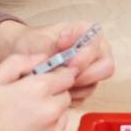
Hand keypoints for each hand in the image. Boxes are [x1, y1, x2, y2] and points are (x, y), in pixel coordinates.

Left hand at [0, 21, 114, 102]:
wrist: (25, 54)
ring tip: (53, 82)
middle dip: (83, 75)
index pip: (98, 46)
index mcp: (89, 33)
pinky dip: (68, 97)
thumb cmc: (35, 43)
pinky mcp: (85, 87)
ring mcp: (92, 70)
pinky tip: (54, 90)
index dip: (84, 55)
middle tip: (63, 77)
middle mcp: (96, 51)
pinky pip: (83, 98)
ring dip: (73, 88)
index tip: (66, 61)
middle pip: (105, 68)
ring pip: (94, 85)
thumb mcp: (41, 41)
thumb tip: (66, 53)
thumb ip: (54, 46)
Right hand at [0, 53, 75, 130]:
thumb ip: (19, 62)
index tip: (49, 79)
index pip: (67, 75)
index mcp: (38, 89)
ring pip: (62, 116)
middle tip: (31, 101)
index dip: (58, 75)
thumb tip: (42, 57)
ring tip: (26, 119)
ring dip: (51, 115)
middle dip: (53, 95)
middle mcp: (51, 111)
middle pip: (65, 96)